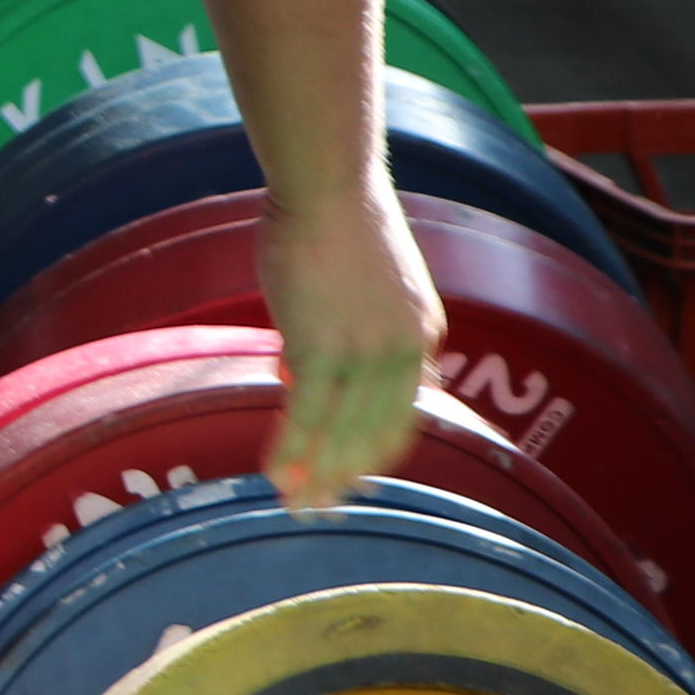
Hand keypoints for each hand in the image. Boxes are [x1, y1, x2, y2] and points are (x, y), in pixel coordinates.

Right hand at [253, 178, 442, 507]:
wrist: (328, 186)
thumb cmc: (337, 219)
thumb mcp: (366, 282)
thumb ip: (347, 328)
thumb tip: (296, 369)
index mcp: (422, 334)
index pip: (403, 410)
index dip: (374, 451)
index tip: (351, 477)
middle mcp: (403, 352)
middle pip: (374, 435)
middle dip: (344, 478)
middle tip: (319, 509)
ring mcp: (365, 353)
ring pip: (341, 434)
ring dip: (315, 476)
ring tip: (294, 505)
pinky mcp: (322, 347)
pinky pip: (305, 415)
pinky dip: (289, 451)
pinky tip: (272, 474)